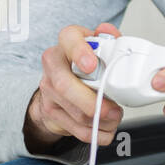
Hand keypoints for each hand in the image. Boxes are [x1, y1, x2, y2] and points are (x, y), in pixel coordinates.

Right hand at [25, 23, 125, 150]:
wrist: (59, 84)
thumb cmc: (82, 64)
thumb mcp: (97, 46)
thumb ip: (108, 39)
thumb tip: (108, 31)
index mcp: (66, 44)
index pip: (69, 40)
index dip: (80, 52)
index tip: (91, 65)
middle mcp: (53, 65)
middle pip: (65, 86)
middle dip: (93, 102)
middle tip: (114, 110)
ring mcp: (49, 90)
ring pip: (74, 112)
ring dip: (101, 121)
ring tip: (115, 118)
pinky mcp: (51, 111)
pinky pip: (75, 128)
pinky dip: (95, 133)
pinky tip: (105, 129)